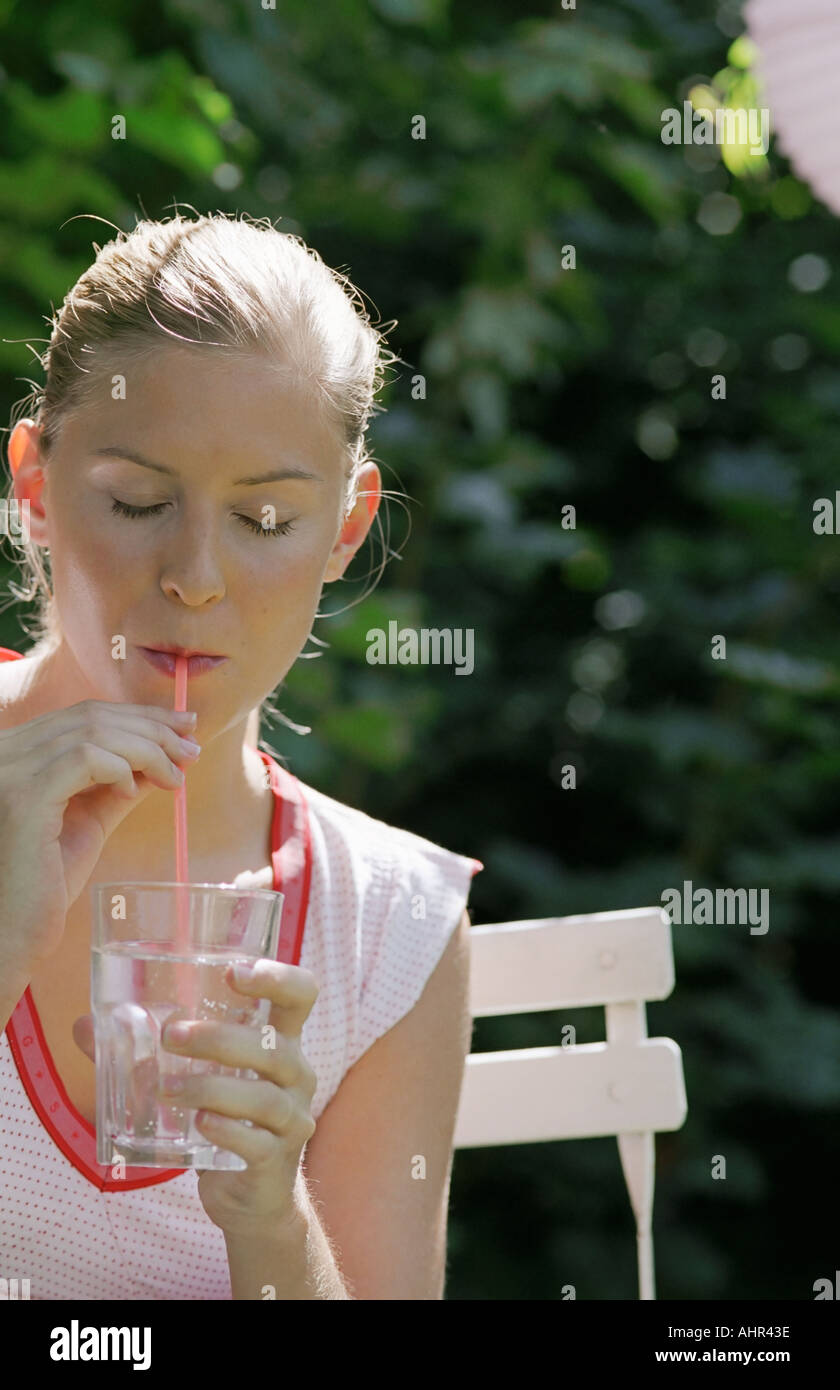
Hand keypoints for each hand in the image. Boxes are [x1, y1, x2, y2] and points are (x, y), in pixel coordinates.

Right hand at [0, 698, 199, 975]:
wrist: (12, 933)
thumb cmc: (42, 883)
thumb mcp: (88, 820)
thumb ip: (116, 786)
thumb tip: (161, 760)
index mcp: (16, 753)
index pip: (82, 715)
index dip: (137, 716)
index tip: (182, 726)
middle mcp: (3, 753)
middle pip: (89, 715)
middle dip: (152, 727)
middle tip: (192, 747)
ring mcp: (8, 772)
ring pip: (93, 733)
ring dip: (147, 749)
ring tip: (176, 774)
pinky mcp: (23, 796)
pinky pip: (86, 758)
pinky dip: (120, 768)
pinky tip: (133, 792)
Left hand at [74, 959, 319, 1240]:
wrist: (249, 1194)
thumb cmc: (222, 1118)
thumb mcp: (196, 1077)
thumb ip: (146, 1052)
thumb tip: (84, 1026)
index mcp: (282, 1040)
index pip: (301, 994)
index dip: (275, 977)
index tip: (232, 974)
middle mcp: (296, 1074)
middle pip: (273, 1047)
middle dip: (220, 1038)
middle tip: (170, 1036)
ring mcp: (292, 1118)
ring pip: (264, 1097)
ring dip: (212, 1088)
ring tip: (167, 1090)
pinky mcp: (278, 1159)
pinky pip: (258, 1143)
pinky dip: (228, 1131)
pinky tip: (200, 1125)